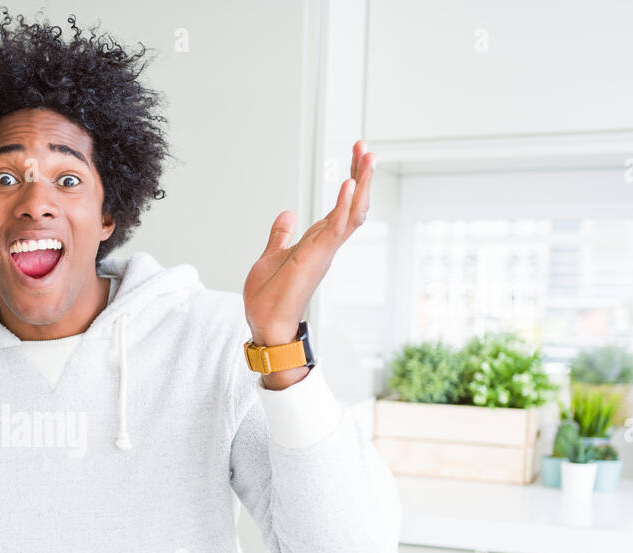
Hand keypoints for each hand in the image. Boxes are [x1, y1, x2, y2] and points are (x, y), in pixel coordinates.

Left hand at [243, 140, 374, 388]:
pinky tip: (350, 184)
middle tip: (365, 147)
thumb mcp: (270, 257)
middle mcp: (326, 244)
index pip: (340, 206)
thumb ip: (280, 236)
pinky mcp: (318, 257)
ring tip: (368, 157)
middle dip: (362, 176)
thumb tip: (287, 215)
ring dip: (361, 184)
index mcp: (317, 242)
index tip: (356, 154)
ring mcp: (324, 250)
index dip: (350, 180)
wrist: (265, 324)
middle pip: (353, 204)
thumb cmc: (269, 297)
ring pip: (352, 213)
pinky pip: (337, 229)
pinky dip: (344, 206)